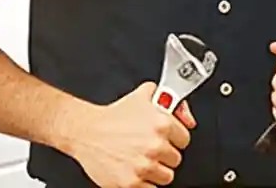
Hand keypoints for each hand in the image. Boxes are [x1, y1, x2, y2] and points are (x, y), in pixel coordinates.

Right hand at [56, 81, 196, 186]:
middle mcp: (155, 146)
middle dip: (164, 155)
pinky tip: (135, 171)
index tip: (166, 139)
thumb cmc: (113, 116)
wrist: (86, 131)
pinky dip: (144, 183)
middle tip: (150, 149)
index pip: (184, 140)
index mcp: (162, 124)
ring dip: (156, 170)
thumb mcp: (145, 96)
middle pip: (176, 159)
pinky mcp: (131, 183)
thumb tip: (188, 118)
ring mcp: (144, 166)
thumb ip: (172, 102)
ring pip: (166, 177)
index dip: (174, 139)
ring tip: (142, 160)